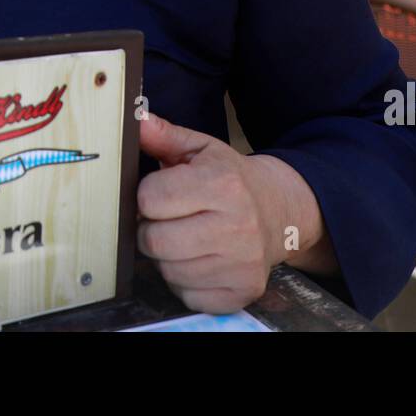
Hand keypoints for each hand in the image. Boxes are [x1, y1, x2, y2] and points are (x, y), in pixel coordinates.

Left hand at [136, 114, 281, 313]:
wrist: (278, 211)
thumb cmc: (231, 179)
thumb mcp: (202, 150)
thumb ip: (165, 135)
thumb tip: (136, 119)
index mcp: (223, 183)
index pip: (150, 198)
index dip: (147, 196)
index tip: (160, 193)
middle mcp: (237, 225)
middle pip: (154, 241)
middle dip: (151, 229)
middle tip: (167, 219)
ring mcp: (241, 263)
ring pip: (168, 271)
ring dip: (167, 257)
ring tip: (185, 237)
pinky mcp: (242, 291)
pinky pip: (188, 296)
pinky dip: (185, 282)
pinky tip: (199, 260)